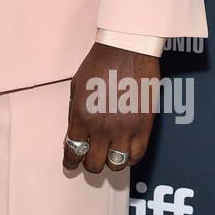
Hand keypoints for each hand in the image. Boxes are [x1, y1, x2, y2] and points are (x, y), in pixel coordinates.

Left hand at [63, 41, 158, 172]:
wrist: (126, 50)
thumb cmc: (98, 64)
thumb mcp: (76, 89)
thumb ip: (74, 115)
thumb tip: (73, 137)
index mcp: (81, 117)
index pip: (73, 152)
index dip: (70, 162)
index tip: (71, 164)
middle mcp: (101, 127)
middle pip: (94, 164)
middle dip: (89, 163)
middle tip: (90, 158)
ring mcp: (125, 129)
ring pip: (116, 164)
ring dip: (110, 163)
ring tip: (109, 155)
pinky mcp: (144, 127)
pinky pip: (137, 156)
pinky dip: (130, 159)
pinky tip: (125, 152)